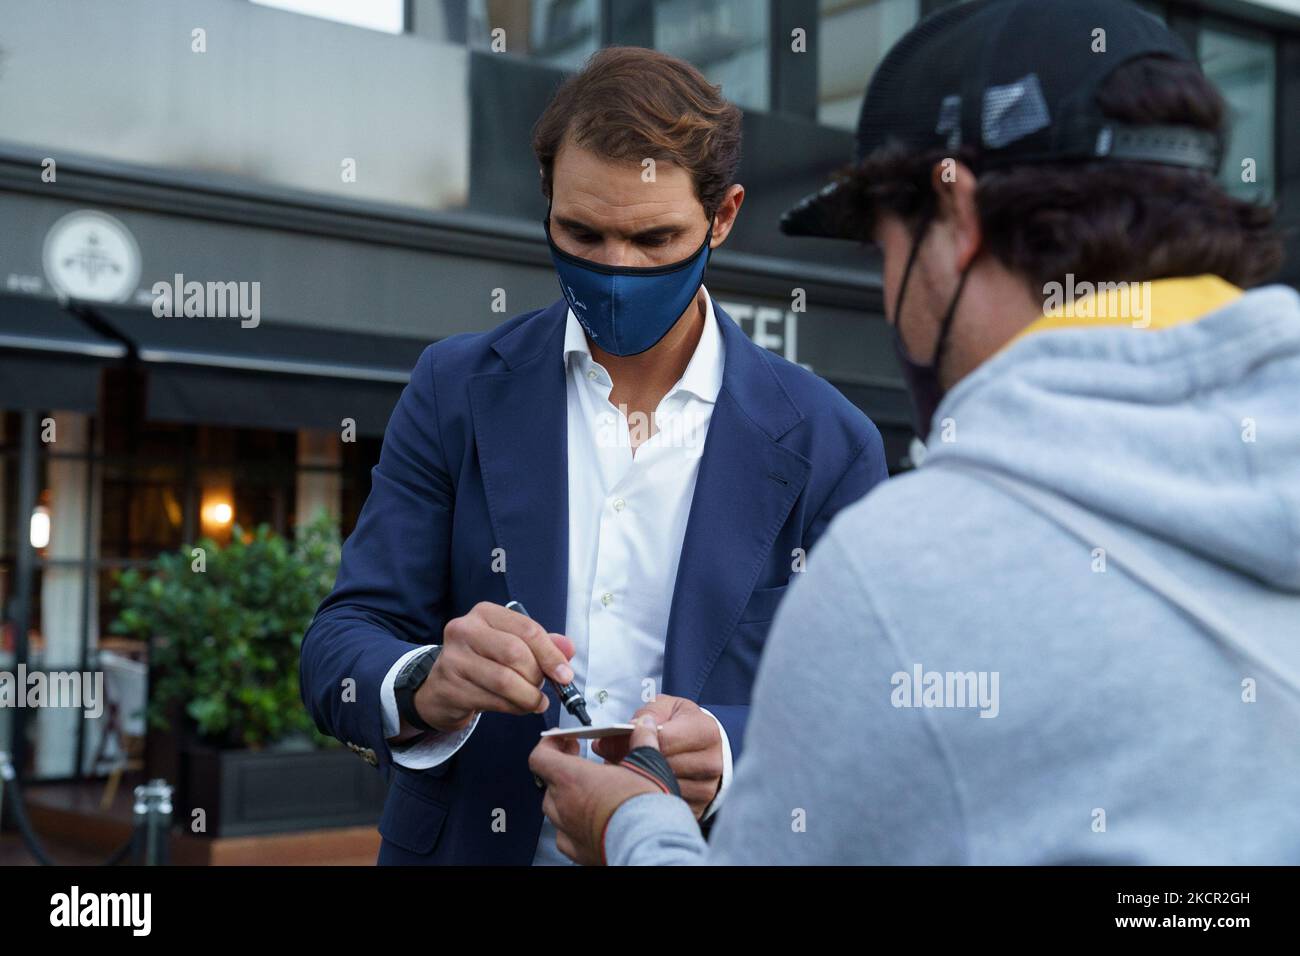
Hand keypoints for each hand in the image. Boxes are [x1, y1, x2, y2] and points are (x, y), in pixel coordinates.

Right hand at [414, 602, 575, 732]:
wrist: (441, 689)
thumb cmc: (483, 662)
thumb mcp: (512, 646)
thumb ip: (542, 645)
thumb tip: (568, 649)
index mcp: (485, 613)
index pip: (527, 629)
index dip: (551, 654)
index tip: (565, 675)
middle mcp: (465, 630)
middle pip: (516, 653)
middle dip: (537, 676)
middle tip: (543, 689)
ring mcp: (453, 658)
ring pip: (505, 680)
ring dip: (528, 697)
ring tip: (535, 702)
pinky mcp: (450, 687)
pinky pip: (493, 700)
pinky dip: (513, 707)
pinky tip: (517, 706)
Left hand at [529, 716, 665, 864]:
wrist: (649, 844)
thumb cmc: (643, 807)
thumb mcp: (646, 763)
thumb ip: (641, 740)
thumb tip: (644, 726)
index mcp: (572, 777)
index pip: (540, 756)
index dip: (549, 744)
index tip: (562, 740)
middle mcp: (563, 803)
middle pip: (548, 781)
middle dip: (562, 768)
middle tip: (580, 761)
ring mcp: (566, 828)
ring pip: (555, 808)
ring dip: (566, 797)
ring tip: (588, 791)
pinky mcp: (575, 849)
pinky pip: (564, 834)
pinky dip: (571, 824)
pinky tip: (588, 820)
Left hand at [592, 695, 722, 818]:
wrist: (703, 748)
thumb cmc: (682, 724)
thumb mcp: (667, 708)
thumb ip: (647, 714)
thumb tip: (626, 729)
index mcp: (706, 732)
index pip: (665, 740)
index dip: (635, 739)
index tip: (613, 738)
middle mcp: (711, 763)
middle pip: (661, 767)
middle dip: (631, 761)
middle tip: (608, 755)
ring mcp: (706, 789)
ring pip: (659, 788)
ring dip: (635, 781)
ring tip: (623, 769)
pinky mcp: (697, 809)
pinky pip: (662, 805)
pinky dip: (645, 797)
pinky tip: (638, 785)